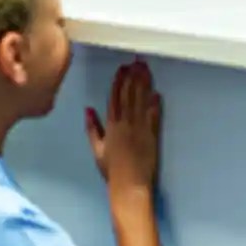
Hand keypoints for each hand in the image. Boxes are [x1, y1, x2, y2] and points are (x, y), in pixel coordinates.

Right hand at [84, 59, 161, 189]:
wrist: (129, 185)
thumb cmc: (112, 170)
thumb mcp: (97, 148)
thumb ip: (92, 127)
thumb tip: (88, 109)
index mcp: (111, 125)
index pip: (115, 97)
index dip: (119, 81)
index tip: (122, 68)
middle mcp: (125, 123)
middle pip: (129, 94)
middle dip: (133, 76)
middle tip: (137, 61)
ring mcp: (139, 128)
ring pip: (141, 101)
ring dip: (143, 83)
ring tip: (146, 69)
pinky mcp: (152, 135)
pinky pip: (153, 116)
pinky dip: (154, 103)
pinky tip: (156, 91)